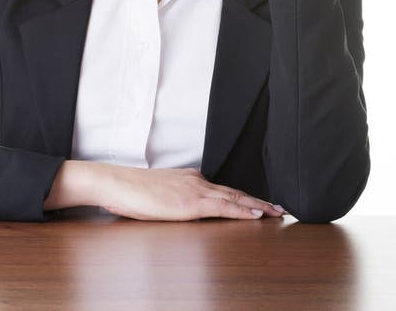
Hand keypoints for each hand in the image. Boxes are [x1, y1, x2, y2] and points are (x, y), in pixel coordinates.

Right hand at [100, 165, 284, 221]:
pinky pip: (223, 207)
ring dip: (258, 206)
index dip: (245, 197)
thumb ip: (175, 199)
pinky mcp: (190, 203)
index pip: (224, 190)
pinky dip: (242, 210)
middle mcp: (196, 181)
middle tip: (280, 208)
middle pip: (235, 192)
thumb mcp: (158, 195)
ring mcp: (194, 191)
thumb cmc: (131, 191)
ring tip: (276, 212)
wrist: (116, 183)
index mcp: (190, 179)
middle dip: (259, 201)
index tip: (262, 204)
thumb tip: (180, 208)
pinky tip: (256, 215)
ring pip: (234, 198)